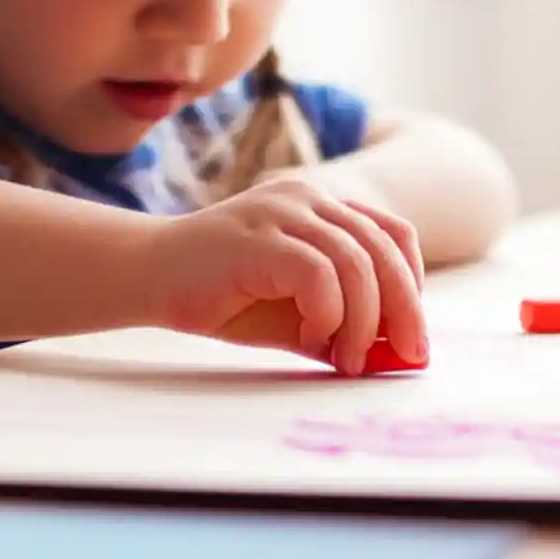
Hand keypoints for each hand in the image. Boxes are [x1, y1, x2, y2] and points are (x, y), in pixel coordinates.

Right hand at [144, 174, 426, 374]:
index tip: (410, 331)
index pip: (393, 234)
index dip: (412, 283)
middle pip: (385, 250)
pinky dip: (328, 311)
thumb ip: (342, 324)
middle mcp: (308, 199)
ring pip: (357, 262)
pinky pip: (318, 272)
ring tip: (349, 359)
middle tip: (408, 356)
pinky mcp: (258, 236)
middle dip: (405, 310)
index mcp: (322, 206)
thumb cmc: (222, 296)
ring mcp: (283, 211)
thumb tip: (393, 355)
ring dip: (364, 321)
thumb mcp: (296, 313)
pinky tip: (314, 334)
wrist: (147, 276)